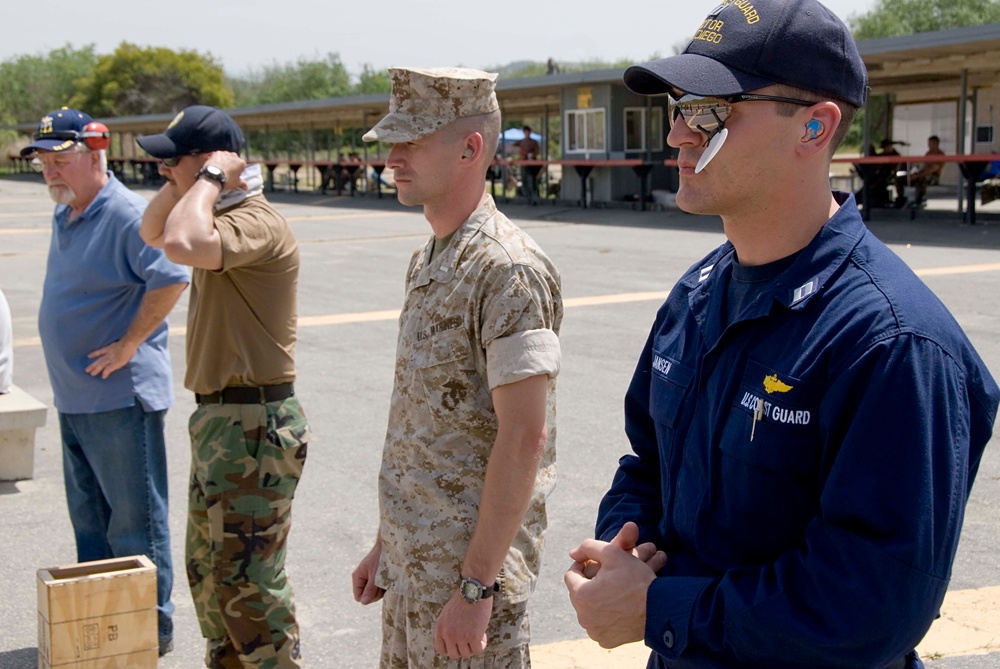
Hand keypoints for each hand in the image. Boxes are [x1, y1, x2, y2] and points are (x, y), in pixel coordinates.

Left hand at [85, 340, 138, 378]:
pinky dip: (106, 372)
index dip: (94, 354)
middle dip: (93, 365)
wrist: (128, 343)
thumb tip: (118, 349)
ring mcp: (111, 359)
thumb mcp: (120, 343)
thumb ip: (117, 347)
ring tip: (91, 374)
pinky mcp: (116, 363)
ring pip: (102, 364)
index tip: (88, 356)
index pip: (100, 351)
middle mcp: (108, 354)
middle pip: (99, 360)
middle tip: (86, 370)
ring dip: (96, 369)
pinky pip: (109, 368)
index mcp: (110, 348)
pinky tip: (103, 376)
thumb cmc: (127, 343)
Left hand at [203, 151, 247, 188]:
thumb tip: (246, 188)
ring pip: (226, 155)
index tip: (234, 174)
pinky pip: (218, 155)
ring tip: (220, 167)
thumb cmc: (227, 180)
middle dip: (232, 162)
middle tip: (227, 170)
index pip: (241, 165)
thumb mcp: (236, 183)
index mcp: (241, 163)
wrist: (214, 177)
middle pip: (234, 158)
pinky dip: (217, 158)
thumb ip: (242, 183)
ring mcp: (225, 153)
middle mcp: (234, 156)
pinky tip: (214, 164)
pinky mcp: (217, 153)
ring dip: (224, 159)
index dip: (238, 169)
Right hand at [351, 541, 384, 604]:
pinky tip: (389, 579)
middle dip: (376, 593)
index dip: (367, 597)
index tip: (376, 590)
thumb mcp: (375, 575)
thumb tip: (363, 602)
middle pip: (367, 596)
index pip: (358, 596)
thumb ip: (370, 589)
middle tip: (383, 582)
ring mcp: (370, 579)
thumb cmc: (381, 559)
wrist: (390, 546)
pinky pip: (380, 588)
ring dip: (382, 589)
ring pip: (375, 593)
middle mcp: (363, 579)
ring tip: (386, 579)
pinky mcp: (378, 579)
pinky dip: (385, 586)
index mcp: (358, 577)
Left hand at [434, 590, 490, 658]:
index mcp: (440, 627)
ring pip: (467, 654)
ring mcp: (460, 636)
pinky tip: (483, 634)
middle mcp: (448, 634)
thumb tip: (454, 642)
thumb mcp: (447, 614)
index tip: (458, 643)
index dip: (451, 648)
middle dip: (463, 648)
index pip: (441, 650)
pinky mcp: (473, 636)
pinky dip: (482, 644)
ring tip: (477, 634)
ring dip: (473, 646)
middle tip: (470, 639)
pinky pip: (478, 650)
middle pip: (454, 654)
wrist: (474, 590)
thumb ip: (448, 628)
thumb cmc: (463, 598)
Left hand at [564, 522, 666, 647]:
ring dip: (596, 599)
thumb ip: (588, 547)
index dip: (582, 564)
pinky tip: (617, 607)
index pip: (571, 575)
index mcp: (581, 595)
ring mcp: (594, 631)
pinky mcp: (606, 641)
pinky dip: (605, 616)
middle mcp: (583, 617)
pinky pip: (600, 624)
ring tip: (612, 590)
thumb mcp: (613, 553)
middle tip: (606, 576)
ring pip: (589, 609)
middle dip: (590, 582)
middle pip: (580, 593)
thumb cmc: (636, 580)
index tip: (595, 562)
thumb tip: (573, 553)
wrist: (659, 609)